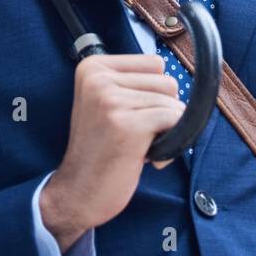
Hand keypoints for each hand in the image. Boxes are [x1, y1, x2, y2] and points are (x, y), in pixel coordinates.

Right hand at [40, 52, 185, 253]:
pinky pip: (175, 120)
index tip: (130, 115)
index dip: (153, 93)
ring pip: (174, 103)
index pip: (154, 63)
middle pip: (167, 82)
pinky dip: (172, 143)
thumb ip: (135, 83)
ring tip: (137, 146)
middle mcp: (98, 79)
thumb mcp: (108, 102)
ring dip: (166, 130)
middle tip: (133, 135)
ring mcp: (111, 101)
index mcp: (93, 67)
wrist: (78, 192)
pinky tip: (146, 157)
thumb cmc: (102, 149)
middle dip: (161, 111)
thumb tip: (177, 77)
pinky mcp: (127, 125)